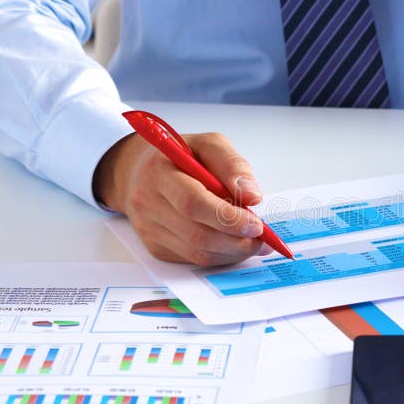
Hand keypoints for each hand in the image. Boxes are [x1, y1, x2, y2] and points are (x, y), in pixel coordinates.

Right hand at [93, 132, 266, 265]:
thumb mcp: (209, 145)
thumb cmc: (181, 156)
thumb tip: (251, 196)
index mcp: (159, 172)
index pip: (193, 203)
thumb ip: (232, 165)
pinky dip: (220, 256)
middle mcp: (148, 203)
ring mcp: (149, 229)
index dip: (228, 218)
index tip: (257, 224)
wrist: (140, 171)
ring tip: (254, 242)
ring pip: (197, 252)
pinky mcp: (156, 246)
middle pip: (197, 234)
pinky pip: (193, 259)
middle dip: (237, 240)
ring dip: (233, 252)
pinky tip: (234, 244)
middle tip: (262, 238)